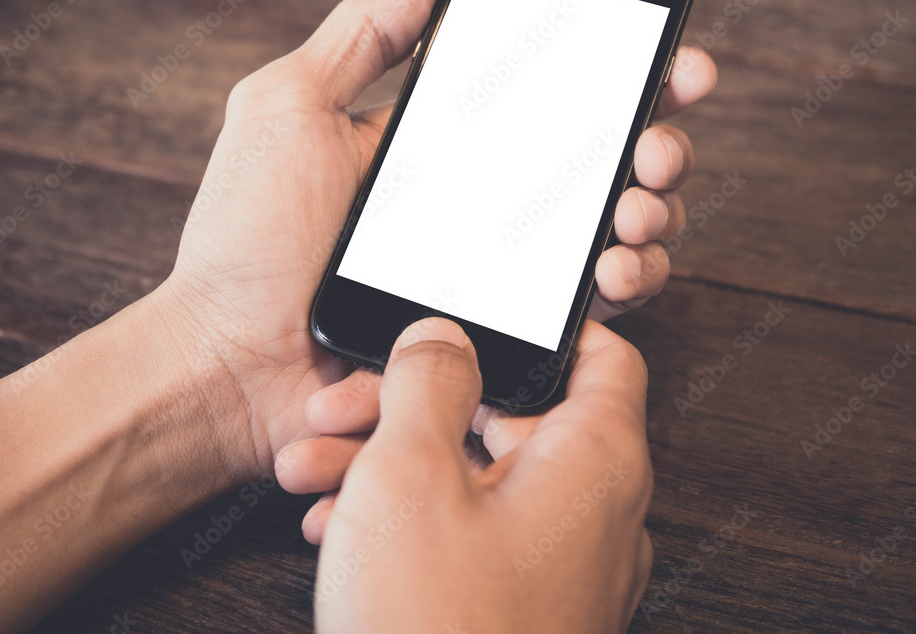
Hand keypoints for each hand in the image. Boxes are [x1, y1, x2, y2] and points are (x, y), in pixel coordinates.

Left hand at [160, 0, 715, 486]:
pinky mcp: (504, 333)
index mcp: (446, 145)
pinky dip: (629, 283)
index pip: (553, 98)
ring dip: (653, 213)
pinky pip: (592, 308)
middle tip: (654, 147)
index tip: (671, 61)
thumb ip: (360, 35)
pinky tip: (614, 268)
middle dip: (657, 145)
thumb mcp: (290, 109)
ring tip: (635, 208)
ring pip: (616, 233)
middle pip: (604, 164)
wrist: (233, 362)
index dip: (625, 77)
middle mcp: (486, 203)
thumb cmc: (248, 240)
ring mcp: (500, 271)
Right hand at [312, 318, 651, 632]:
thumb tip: (443, 336)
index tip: (481, 313)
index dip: (543, 326)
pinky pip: (472, 532)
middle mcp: (593, 510)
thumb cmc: (434, 629)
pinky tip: (336, 523)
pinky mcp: (520, 602)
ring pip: (479, 475)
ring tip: (315, 467)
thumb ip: (429, 381)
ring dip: (395, 460)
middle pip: (512, 415)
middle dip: (417, 403)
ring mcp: (559, 563)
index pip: (600, 357)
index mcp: (596, 461)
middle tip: (345, 405)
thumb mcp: (410, 475)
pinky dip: (412, 516)